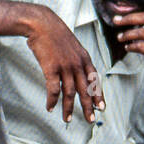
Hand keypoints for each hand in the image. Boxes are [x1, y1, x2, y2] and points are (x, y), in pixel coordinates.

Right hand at [25, 8, 102, 122]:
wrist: (42, 24)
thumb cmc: (56, 34)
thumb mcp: (73, 46)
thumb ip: (78, 60)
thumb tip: (79, 74)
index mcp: (85, 59)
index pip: (95, 80)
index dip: (98, 94)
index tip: (101, 107)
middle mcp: (78, 64)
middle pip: (86, 90)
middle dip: (89, 107)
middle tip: (90, 120)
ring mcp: (65, 67)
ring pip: (70, 93)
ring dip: (68, 108)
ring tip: (67, 119)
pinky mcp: (51, 68)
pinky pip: (53, 90)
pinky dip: (52, 101)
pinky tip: (50, 108)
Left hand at [113, 2, 143, 88]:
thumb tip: (133, 12)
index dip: (141, 9)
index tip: (130, 15)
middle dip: (127, 18)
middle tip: (116, 21)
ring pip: (140, 32)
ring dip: (126, 34)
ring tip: (119, 37)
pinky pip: (140, 46)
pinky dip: (131, 47)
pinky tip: (127, 47)